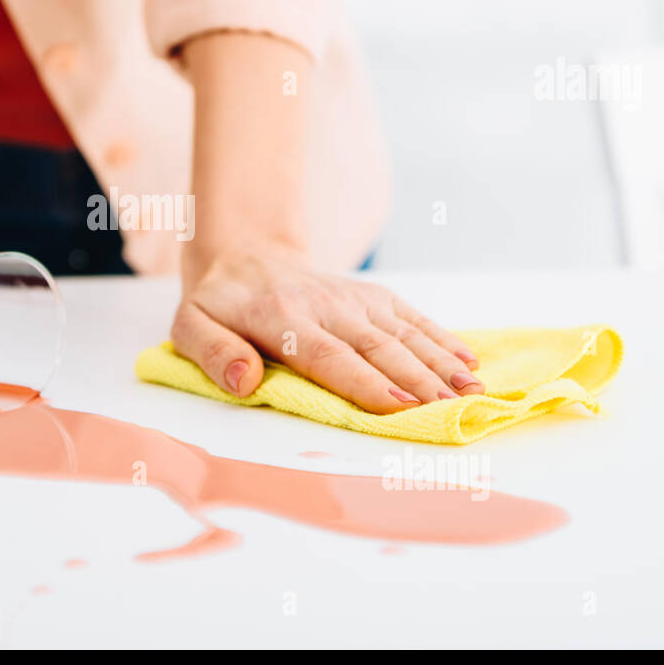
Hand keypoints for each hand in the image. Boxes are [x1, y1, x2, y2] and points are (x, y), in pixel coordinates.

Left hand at [171, 246, 483, 412]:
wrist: (244, 253)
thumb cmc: (217, 304)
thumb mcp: (190, 326)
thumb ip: (214, 353)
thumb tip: (243, 381)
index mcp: (280, 317)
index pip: (327, 355)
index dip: (364, 382)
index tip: (398, 407)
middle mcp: (325, 306)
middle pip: (376, 347)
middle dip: (417, 380)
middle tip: (452, 410)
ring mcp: (353, 298)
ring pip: (402, 333)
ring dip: (440, 363)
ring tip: (473, 392)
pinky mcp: (372, 296)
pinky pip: (411, 317)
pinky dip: (442, 339)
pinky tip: (470, 362)